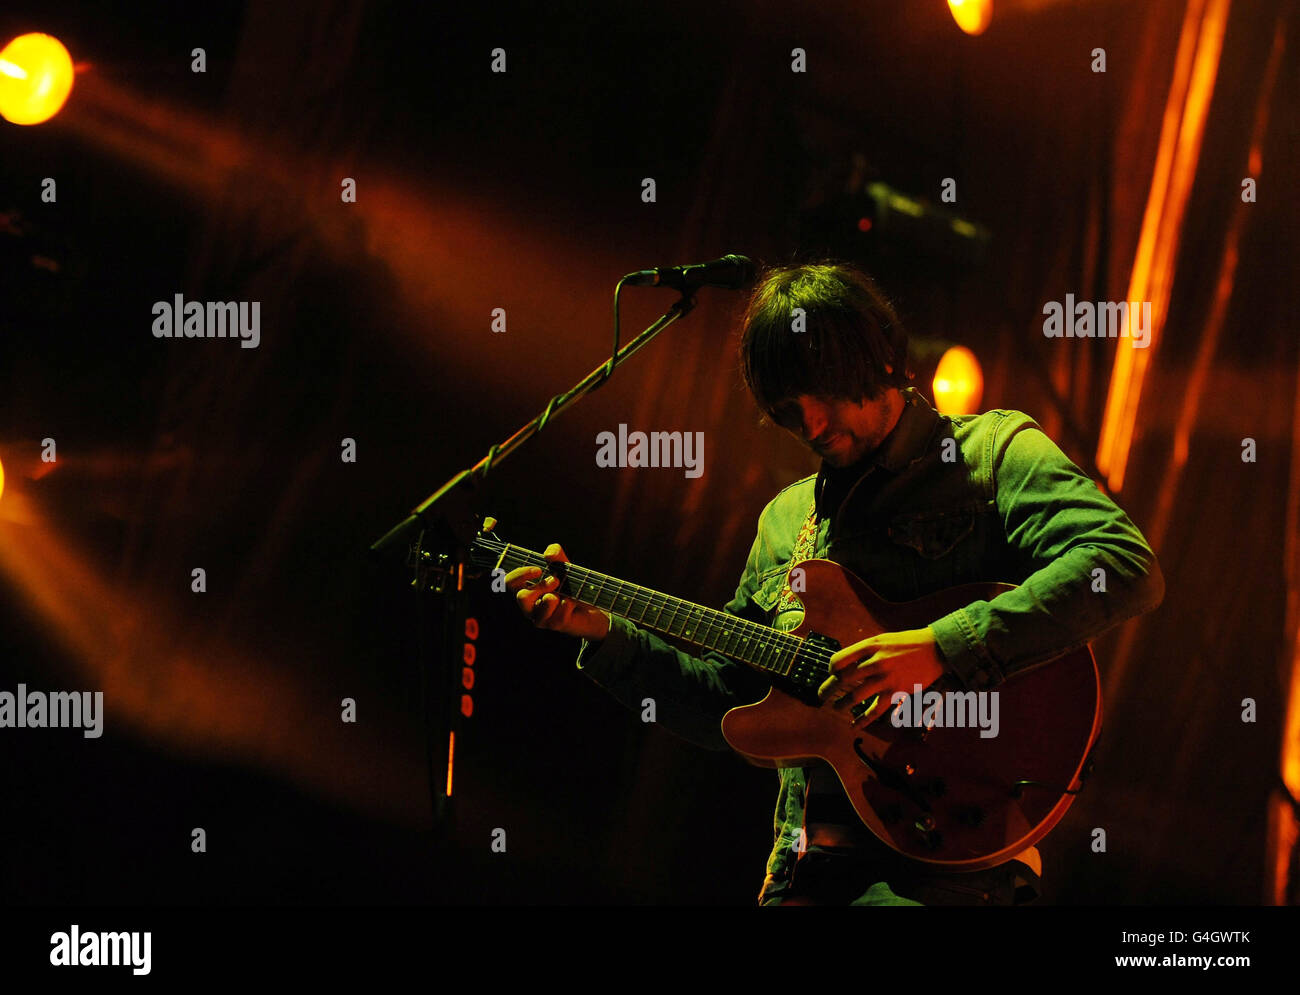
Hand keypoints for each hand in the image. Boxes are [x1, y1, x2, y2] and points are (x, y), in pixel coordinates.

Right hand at [489, 517, 611, 641]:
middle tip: (555, 580)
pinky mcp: (555, 625)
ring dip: (553, 598)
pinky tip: (573, 602)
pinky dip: (569, 604)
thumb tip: (549, 553)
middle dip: (540, 587)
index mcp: (525, 589)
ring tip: (565, 594)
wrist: (590, 604)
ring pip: (540, 610)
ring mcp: (541, 617)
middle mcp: (529, 605)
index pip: (510, 582)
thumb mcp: (563, 565)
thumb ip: (555, 554)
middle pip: (522, 598)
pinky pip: (560, 615)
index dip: (520, 575)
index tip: (538, 570)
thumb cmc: (569, 584)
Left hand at [816, 627, 946, 727]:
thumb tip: (843, 665)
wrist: (936, 649)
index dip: (831, 669)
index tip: (831, 674)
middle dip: (829, 688)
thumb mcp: (882, 639)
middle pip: (843, 679)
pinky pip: (876, 710)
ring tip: (835, 707)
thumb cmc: (906, 643)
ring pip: (856, 696)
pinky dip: (863, 720)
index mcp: (870, 646)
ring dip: (842, 704)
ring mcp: (886, 678)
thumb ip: (864, 651)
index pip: (839, 660)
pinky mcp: (897, 692)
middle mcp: (876, 661)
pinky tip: (854, 725)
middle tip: (821, 695)